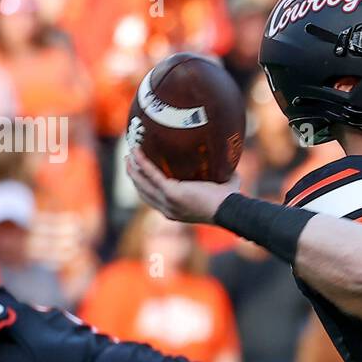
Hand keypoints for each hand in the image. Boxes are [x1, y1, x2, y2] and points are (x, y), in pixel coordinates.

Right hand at [125, 145, 240, 223]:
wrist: (229, 209)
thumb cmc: (229, 202)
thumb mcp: (219, 191)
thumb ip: (222, 180)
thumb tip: (232, 167)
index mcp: (175, 211)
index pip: (153, 199)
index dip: (143, 186)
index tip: (139, 173)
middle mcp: (168, 208)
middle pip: (143, 191)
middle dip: (134, 176)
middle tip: (129, 160)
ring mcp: (168, 201)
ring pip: (142, 183)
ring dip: (133, 167)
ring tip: (129, 153)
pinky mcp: (171, 192)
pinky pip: (152, 174)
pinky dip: (142, 161)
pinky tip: (137, 150)